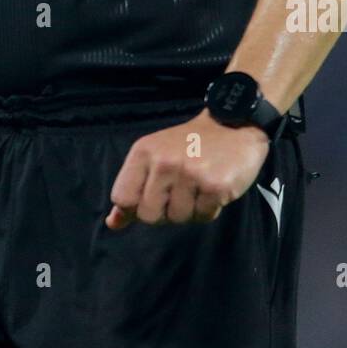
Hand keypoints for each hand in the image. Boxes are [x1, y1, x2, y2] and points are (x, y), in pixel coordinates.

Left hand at [106, 108, 269, 228]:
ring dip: (190, 210)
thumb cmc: (190, 145)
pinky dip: (209, 209)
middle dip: (165, 211)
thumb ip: (132, 189)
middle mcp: (163, 162)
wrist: (233, 124)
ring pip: (178, 219)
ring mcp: (190, 174)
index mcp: (143, 152)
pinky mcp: (215, 186)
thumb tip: (112, 224)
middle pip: (148, 216)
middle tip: (180, 191)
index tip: (154, 195)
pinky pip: (204, 217)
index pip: (122, 198)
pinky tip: (213, 188)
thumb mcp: (154, 158)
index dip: (137, 206)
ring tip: (199, 186)